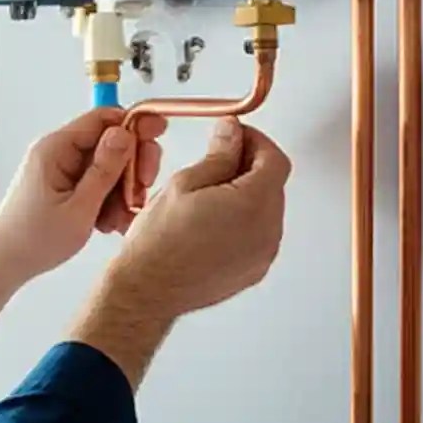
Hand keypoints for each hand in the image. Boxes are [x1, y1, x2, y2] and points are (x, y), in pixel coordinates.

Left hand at [0, 107, 166, 284]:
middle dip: (132, 167)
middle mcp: (58, 152)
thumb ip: (105, 169)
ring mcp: (61, 169)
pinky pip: (96, 184)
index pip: (103, 118)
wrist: (4, 263)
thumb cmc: (33, 239)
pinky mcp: (64, 186)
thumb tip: (125, 133)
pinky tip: (108, 224)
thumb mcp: (79, 207)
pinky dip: (108, 202)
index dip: (134, 124)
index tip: (158, 135)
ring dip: (121, 192)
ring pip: (108, 167)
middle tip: (139, 194)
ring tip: (116, 220)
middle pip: (110, 142)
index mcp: (56, 148)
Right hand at [67, 117, 290, 388]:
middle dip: (249, 164)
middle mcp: (266, 232)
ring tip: (209, 191)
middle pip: (273, 184)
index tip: (234, 134)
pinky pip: (259, 233)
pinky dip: (243, 219)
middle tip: (217, 156)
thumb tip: (232, 133)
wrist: (148, 289)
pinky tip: (212, 218)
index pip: (274, 159)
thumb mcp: (185, 183)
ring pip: (267, 208)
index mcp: (252, 205)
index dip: (255, 140)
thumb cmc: (159, 242)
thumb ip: (218, 154)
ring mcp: (263, 254)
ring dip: (247, 192)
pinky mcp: (254, 270)